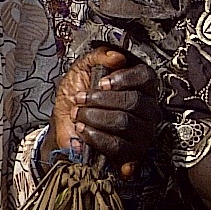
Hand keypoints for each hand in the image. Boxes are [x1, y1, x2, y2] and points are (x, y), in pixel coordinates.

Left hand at [47, 46, 160, 176]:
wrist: (64, 122)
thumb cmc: (76, 95)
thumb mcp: (81, 68)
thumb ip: (98, 57)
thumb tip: (115, 56)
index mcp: (138, 86)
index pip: (145, 78)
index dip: (123, 79)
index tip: (102, 83)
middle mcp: (146, 109)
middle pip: (133, 101)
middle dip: (100, 99)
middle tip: (81, 99)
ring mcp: (142, 132)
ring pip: (125, 122)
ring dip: (94, 117)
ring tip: (79, 115)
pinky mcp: (132, 152)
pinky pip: (119, 146)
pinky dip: (96, 137)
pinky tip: (84, 131)